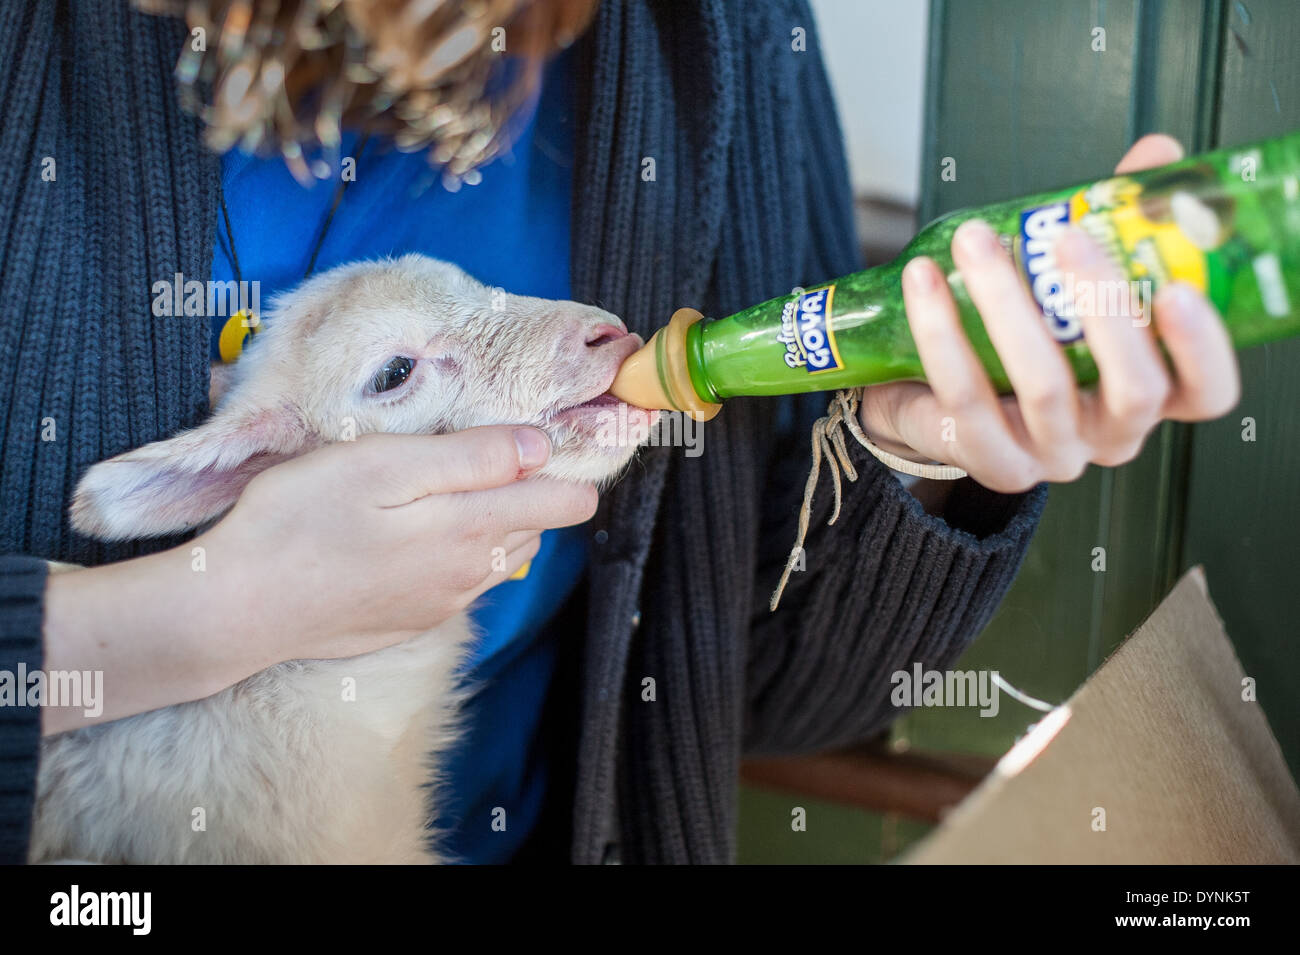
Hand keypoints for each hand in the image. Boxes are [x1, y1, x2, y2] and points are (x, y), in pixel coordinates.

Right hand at [42, 426, 595, 732]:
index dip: (569, 463)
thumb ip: (471, 456)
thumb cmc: (301, 520)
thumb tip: (541, 445)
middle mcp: (473, 573)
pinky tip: (409, 530)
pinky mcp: (414, 619)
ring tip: (440, 484)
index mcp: (474, 527)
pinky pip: (462, 579)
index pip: (568, 501)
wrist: (238, 608)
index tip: (546, 432)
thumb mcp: (383, 464)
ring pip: (501, 552)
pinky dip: (456, 550)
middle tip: (479, 446)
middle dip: (528, 486)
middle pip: (537, 524)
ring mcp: (444, 602)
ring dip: (491, 517)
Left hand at [858, 133, 1240, 493]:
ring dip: (1007, 302)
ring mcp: (1049, 453)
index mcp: (1148, 394)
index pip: (1206, 392)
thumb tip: (1157, 153)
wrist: (931, 400)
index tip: (1177, 289)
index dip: (1201, 348)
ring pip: (1043, 387)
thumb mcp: (1073, 286)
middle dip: (1104, 307)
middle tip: (1067, 237)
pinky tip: (926, 279)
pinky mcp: (986, 457)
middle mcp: (1108, 434)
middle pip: (1134, 390)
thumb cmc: (1021, 339)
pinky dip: (942, 330)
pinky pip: (964, 393)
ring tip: (974, 240)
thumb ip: (1120, 224)